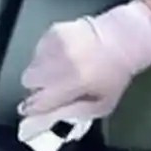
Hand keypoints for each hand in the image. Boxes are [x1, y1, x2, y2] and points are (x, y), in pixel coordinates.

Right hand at [17, 0, 150, 142]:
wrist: (123, 39)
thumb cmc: (115, 76)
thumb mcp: (102, 105)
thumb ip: (73, 113)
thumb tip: (47, 119)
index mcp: (72, 82)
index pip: (36, 101)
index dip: (36, 108)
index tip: (41, 109)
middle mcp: (59, 61)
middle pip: (28, 81)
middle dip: (38, 87)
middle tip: (55, 88)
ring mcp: (54, 44)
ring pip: (32, 64)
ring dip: (42, 70)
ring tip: (63, 70)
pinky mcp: (52, 31)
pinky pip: (38, 49)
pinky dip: (47, 55)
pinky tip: (65, 55)